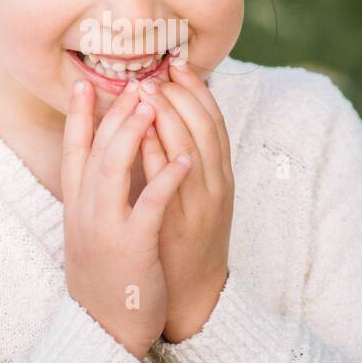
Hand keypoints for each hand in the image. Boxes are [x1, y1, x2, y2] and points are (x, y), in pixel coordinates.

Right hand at [62, 76, 193, 359]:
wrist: (104, 332)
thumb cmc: (105, 279)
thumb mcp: (89, 234)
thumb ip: (93, 199)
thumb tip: (101, 164)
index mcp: (76, 207)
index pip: (72, 151)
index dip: (77, 116)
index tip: (83, 83)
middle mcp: (86, 212)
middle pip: (95, 149)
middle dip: (114, 111)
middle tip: (133, 82)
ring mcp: (106, 228)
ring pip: (115, 168)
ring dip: (134, 132)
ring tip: (152, 103)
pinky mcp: (132, 247)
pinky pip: (150, 206)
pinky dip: (165, 178)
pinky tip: (184, 158)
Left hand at [136, 58, 233, 343]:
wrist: (193, 298)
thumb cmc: (187, 241)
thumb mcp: (194, 195)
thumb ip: (185, 160)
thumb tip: (166, 120)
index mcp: (220, 175)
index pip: (214, 120)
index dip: (198, 90)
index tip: (177, 64)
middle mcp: (216, 186)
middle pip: (206, 127)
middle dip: (183, 95)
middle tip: (159, 70)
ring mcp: (200, 206)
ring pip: (192, 148)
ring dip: (169, 116)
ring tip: (147, 89)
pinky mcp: (180, 225)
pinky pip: (169, 183)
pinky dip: (159, 155)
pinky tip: (142, 134)